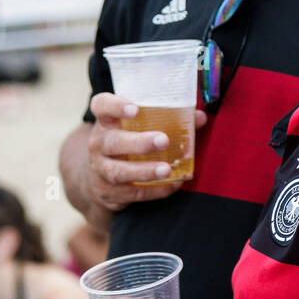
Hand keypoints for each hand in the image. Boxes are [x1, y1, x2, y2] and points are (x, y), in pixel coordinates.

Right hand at [86, 93, 207, 208]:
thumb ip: (169, 118)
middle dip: (139, 142)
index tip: (135, 109)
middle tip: (163, 140)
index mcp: (107, 121)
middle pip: (112, 142)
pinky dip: (154, 190)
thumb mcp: (139, 127)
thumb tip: (200, 117)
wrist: (99, 179)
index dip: (115, 106)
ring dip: (144, 171)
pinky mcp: (109, 192)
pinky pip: (132, 193)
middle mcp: (99, 143)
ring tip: (167, 169)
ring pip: (118, 171)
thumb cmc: (127, 142)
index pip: (101, 106)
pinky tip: (171, 185)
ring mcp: (101, 169)